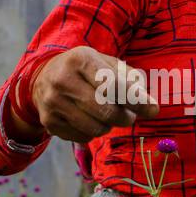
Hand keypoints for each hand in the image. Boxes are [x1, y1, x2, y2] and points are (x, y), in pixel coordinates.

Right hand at [29, 46, 160, 143]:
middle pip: (107, 111)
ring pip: (96, 128)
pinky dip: (93, 132)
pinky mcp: (49, 122)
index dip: (137, 100)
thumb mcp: (106, 63)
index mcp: (80, 59)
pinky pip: (83, 137)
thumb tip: (151, 107)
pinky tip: (89, 119)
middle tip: (130, 116)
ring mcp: (53, 103)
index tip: (153, 110)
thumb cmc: (85, 70)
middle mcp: (63, 80)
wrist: (42, 79)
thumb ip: (132, 80)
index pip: (114, 85)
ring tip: (107, 115)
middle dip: (126, 117)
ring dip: (110, 126)